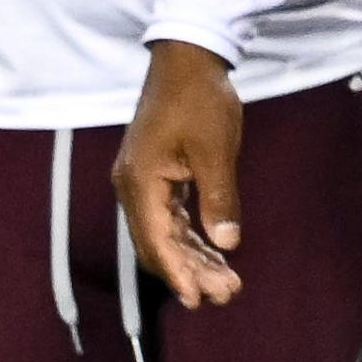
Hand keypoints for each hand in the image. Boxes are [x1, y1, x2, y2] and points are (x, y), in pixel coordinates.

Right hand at [114, 38, 245, 306]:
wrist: (186, 61)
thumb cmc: (200, 101)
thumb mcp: (215, 150)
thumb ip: (219, 198)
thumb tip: (226, 244)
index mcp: (140, 183)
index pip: (155, 240)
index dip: (177, 273)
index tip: (198, 300)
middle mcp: (134, 188)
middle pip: (157, 244)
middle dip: (190, 272)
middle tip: (227, 294)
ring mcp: (144, 183)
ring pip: (165, 234)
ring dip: (194, 259)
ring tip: (227, 282)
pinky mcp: (157, 176)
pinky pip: (170, 218)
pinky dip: (191, 238)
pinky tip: (215, 253)